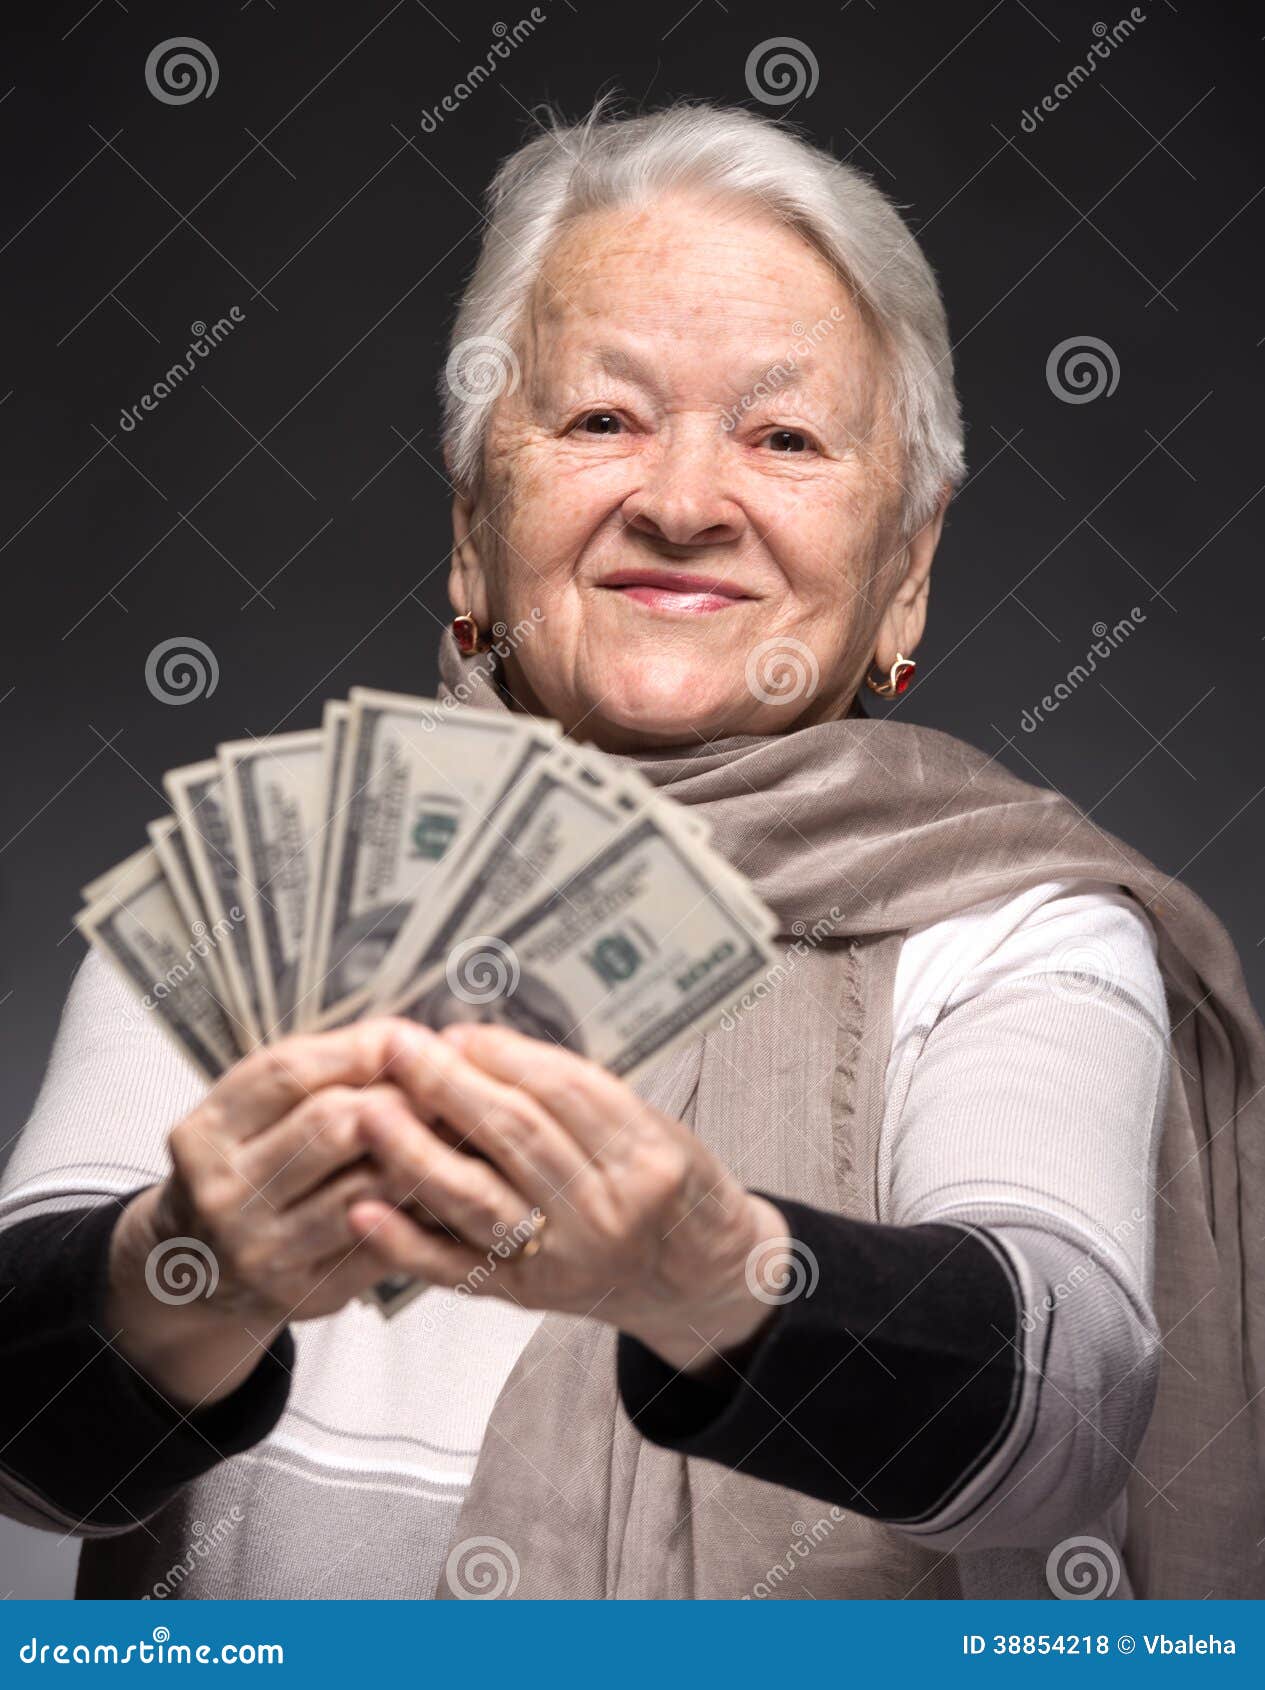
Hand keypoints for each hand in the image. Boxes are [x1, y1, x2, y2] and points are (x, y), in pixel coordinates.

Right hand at [107, 1019, 448, 1406]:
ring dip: (420, 1152)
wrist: (198, 1273)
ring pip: (364, 1184)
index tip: (407, 1038)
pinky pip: (380, 1241)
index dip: (357, 1048)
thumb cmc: (245, 1172)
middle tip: (443, 1088)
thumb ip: (314, 1078)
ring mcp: (258, 1247)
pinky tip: (444, 1187)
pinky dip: (419, 1209)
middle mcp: (222, 1191)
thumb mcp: (248, 1118)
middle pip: (331, 1123)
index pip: (287, 1072)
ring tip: (454, 1131)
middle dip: (399, 1098)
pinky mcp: (301, 1290)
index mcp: (205, 1132)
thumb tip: (404, 1041)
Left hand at [346, 1022, 791, 1373]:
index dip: (502, 1055)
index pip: (564, 1092)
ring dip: (416, 1152)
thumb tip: (479, 1046)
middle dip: (448, 1085)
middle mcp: (608, 1212)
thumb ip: (578, 1094)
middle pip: (515, 1136)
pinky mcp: (527, 1296)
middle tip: (397, 1048)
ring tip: (370, 1111)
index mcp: (646, 1159)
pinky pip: (458, 1268)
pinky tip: (364, 1210)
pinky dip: (406, 1242)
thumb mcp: (654, 1126)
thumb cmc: (670, 1188)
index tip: (454, 1030)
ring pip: (479, 1198)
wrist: (695, 1277)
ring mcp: (565, 1260)